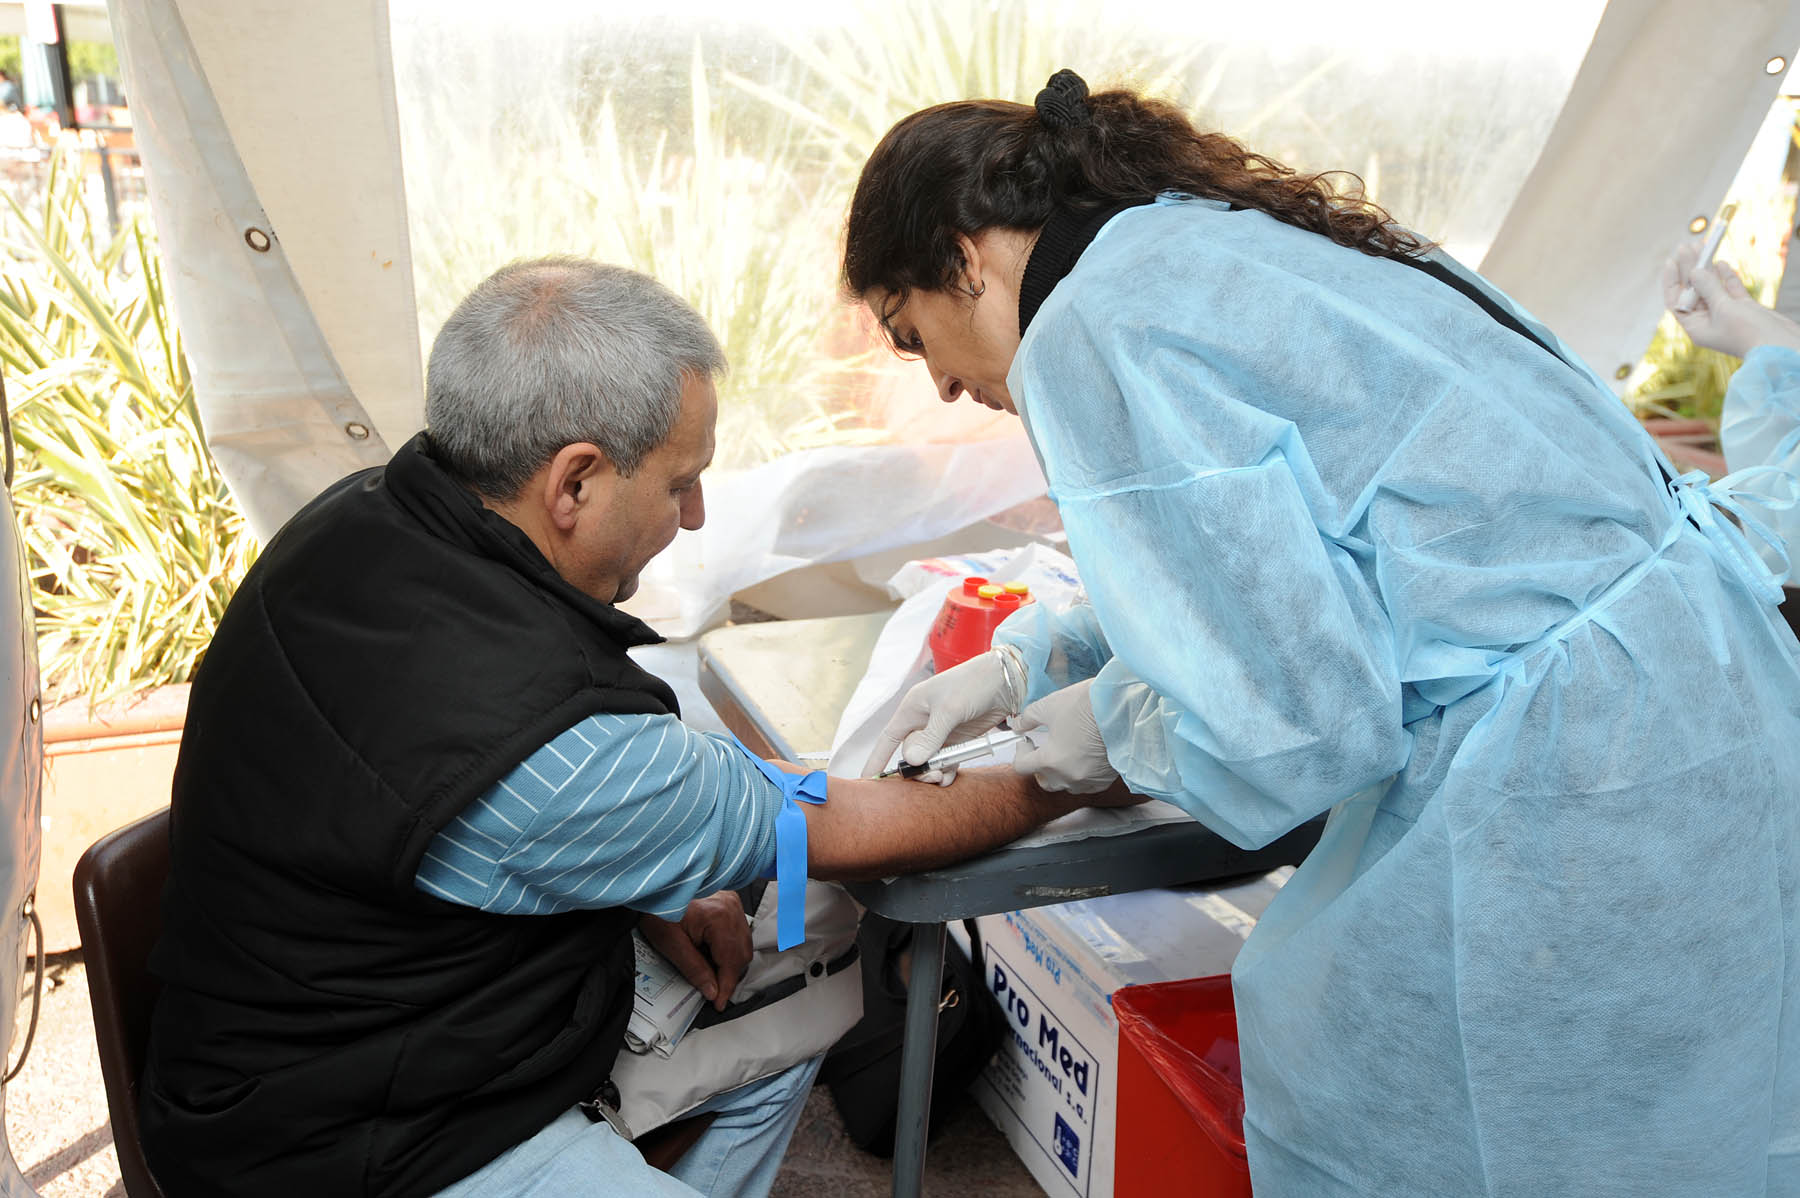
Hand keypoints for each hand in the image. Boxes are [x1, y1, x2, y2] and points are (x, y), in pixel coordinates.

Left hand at [639, 892, 751, 1011]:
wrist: (652, 889)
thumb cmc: (656, 909)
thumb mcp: (671, 945)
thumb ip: (695, 970)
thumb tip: (712, 990)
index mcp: (719, 916)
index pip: (731, 961)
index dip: (726, 986)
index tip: (720, 1002)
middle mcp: (731, 907)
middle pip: (742, 953)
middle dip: (728, 974)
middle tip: (713, 990)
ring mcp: (732, 903)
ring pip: (742, 944)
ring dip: (729, 961)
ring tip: (709, 969)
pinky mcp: (729, 903)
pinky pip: (737, 932)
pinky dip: (728, 947)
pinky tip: (711, 952)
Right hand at [861, 644, 1027, 784]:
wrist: (1007, 681)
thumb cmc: (973, 684)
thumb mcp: (950, 709)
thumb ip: (931, 737)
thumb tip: (912, 760)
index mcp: (913, 708)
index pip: (889, 737)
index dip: (877, 758)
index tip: (868, 779)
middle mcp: (924, 722)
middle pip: (911, 754)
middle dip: (918, 768)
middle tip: (931, 776)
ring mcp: (942, 732)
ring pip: (929, 761)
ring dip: (933, 772)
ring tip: (942, 777)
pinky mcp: (959, 740)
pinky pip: (946, 761)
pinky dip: (947, 771)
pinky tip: (949, 778)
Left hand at [1011, 679, 1118, 793]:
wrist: (1126, 710)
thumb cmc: (1087, 706)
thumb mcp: (1050, 706)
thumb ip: (1028, 718)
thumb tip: (1017, 724)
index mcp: (1050, 761)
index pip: (1022, 766)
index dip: (1021, 751)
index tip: (1026, 740)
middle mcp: (1067, 777)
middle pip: (1043, 781)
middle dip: (1039, 766)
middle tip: (1043, 748)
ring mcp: (1087, 781)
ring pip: (1065, 785)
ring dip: (1060, 773)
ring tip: (1065, 753)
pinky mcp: (1105, 780)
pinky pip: (1085, 785)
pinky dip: (1080, 775)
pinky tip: (1083, 759)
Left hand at [1663, 244, 1799, 357]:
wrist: (1780, 346)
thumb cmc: (1748, 331)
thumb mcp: (1724, 308)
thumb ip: (1708, 288)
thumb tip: (1693, 272)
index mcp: (1696, 327)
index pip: (1677, 301)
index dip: (1672, 281)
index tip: (1672, 260)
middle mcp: (1707, 321)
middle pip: (1693, 291)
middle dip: (1688, 268)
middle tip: (1686, 246)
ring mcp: (1726, 314)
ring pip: (1712, 287)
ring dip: (1706, 268)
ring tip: (1701, 246)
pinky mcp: (1743, 309)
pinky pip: (1730, 290)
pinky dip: (1725, 276)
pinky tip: (1719, 262)